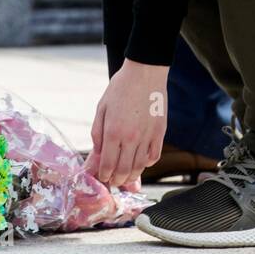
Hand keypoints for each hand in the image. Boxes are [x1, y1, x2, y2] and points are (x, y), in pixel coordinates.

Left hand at [85, 60, 167, 187]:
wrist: (145, 72)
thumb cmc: (121, 88)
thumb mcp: (102, 108)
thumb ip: (97, 134)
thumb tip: (95, 155)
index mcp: (113, 132)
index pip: (108, 165)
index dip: (104, 175)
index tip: (102, 177)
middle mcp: (131, 138)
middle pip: (124, 170)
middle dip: (117, 179)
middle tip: (113, 180)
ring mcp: (147, 136)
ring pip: (140, 166)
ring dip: (132, 176)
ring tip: (126, 176)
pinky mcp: (160, 133)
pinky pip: (154, 156)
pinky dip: (148, 163)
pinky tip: (142, 162)